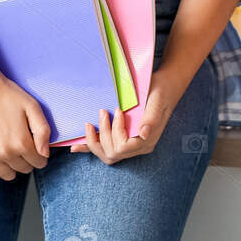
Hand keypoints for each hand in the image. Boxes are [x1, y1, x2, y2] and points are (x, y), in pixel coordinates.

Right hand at [0, 70, 50, 180]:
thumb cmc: (7, 94)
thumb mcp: (32, 107)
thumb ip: (43, 131)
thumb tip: (45, 154)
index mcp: (21, 142)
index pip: (39, 163)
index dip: (40, 153)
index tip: (34, 143)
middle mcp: (5, 152)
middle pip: (24, 169)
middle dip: (27, 159)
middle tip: (21, 142)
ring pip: (7, 175)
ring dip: (11, 165)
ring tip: (9, 149)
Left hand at [70, 65, 188, 164]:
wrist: (164, 86)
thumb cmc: (161, 92)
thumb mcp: (157, 102)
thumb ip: (151, 119)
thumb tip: (143, 134)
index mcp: (147, 140)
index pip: (124, 147)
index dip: (116, 131)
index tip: (118, 110)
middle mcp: (138, 146)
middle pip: (113, 154)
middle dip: (103, 135)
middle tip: (102, 112)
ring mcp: (130, 144)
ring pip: (107, 154)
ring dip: (94, 142)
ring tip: (88, 125)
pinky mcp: (123, 137)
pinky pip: (105, 147)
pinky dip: (89, 147)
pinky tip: (76, 147)